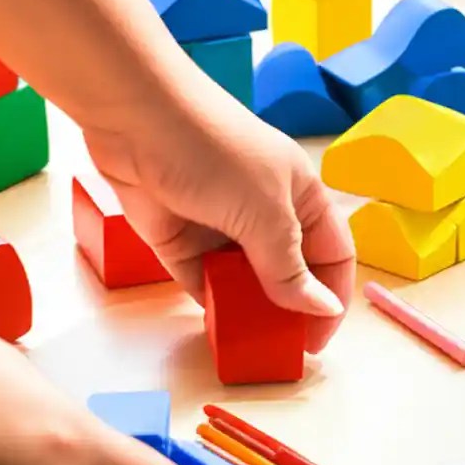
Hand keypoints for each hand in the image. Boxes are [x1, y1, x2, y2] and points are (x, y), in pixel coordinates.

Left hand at [82, 78, 355, 353]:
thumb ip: (290, 269)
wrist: (133, 115)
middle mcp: (265, 210)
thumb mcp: (266, 214)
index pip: (332, 254)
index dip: (331, 297)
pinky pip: (202, 281)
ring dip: (247, 309)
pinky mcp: (179, 237)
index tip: (316, 339)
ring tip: (247, 343)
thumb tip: (322, 309)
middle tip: (280, 349)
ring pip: (244, 280)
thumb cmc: (213, 148)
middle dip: (288, 310)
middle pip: (288, 271)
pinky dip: (210, 303)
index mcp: (301, 195)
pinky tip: (215, 327)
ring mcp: (221, 224)